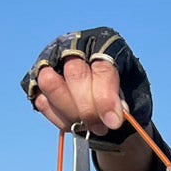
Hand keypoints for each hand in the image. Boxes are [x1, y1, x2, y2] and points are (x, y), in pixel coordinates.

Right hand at [21, 28, 153, 148]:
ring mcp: (52, 61)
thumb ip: (123, 101)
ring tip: (88, 126)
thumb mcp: (133, 94)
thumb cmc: (124, 92)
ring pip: (50, 83)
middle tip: (100, 127)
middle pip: (75, 74)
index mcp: (104, 43)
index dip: (105, 98)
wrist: (108, 99)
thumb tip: (112, 116)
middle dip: (88, 108)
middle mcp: (75, 46)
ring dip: (70, 112)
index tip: (113, 122)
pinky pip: (42, 101)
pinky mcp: (38, 81)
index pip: (102, 67)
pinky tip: (76, 123)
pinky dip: (60, 119)